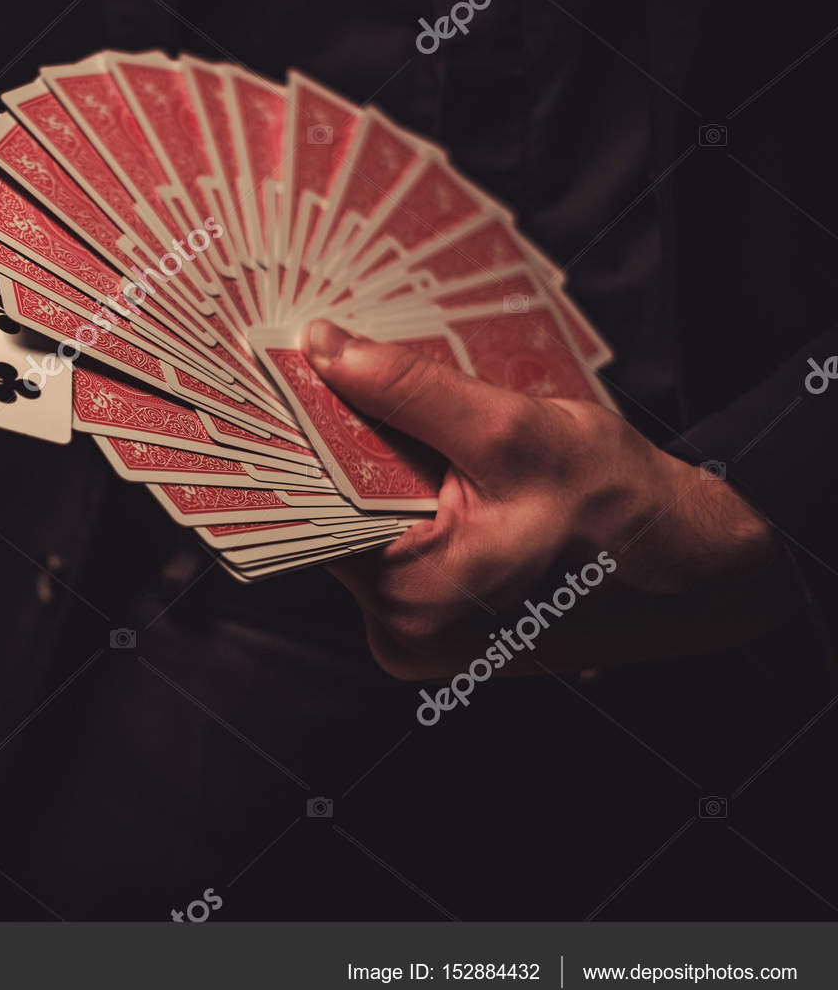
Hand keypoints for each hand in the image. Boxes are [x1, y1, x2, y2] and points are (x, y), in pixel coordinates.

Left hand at [307, 320, 794, 679]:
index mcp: (408, 598)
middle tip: (364, 390)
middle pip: (340, 520)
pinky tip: (446, 476)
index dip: (308, 437)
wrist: (692, 569)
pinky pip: (399, 554)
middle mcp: (400, 634)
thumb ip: (410, 390)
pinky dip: (413, 509)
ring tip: (426, 438)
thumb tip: (326, 350)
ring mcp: (418, 639)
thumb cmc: (621, 509)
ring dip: (387, 480)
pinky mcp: (437, 630)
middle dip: (354, 455)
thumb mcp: (513, 430)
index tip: (297, 382)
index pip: (316, 507)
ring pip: (370, 534)